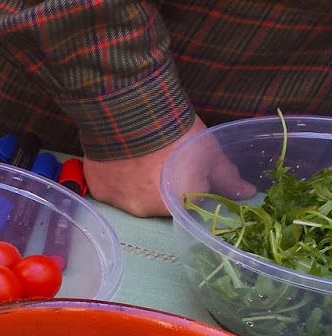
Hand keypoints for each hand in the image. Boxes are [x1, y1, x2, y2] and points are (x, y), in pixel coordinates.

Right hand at [82, 118, 255, 217]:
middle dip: (161, 186)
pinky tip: (119, 158)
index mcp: (176, 208)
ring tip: (139, 157)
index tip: (187, 169)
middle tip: (162, 159)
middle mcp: (145, 212)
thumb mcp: (211, 154)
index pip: (186, 205)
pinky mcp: (97, 189)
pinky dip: (114, 176)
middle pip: (156, 203)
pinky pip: (108, 187)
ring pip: (130, 195)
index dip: (188, 186)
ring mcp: (117, 201)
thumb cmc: (180, 136)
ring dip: (136, 182)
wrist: (134, 114)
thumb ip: (228, 179)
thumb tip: (249, 195)